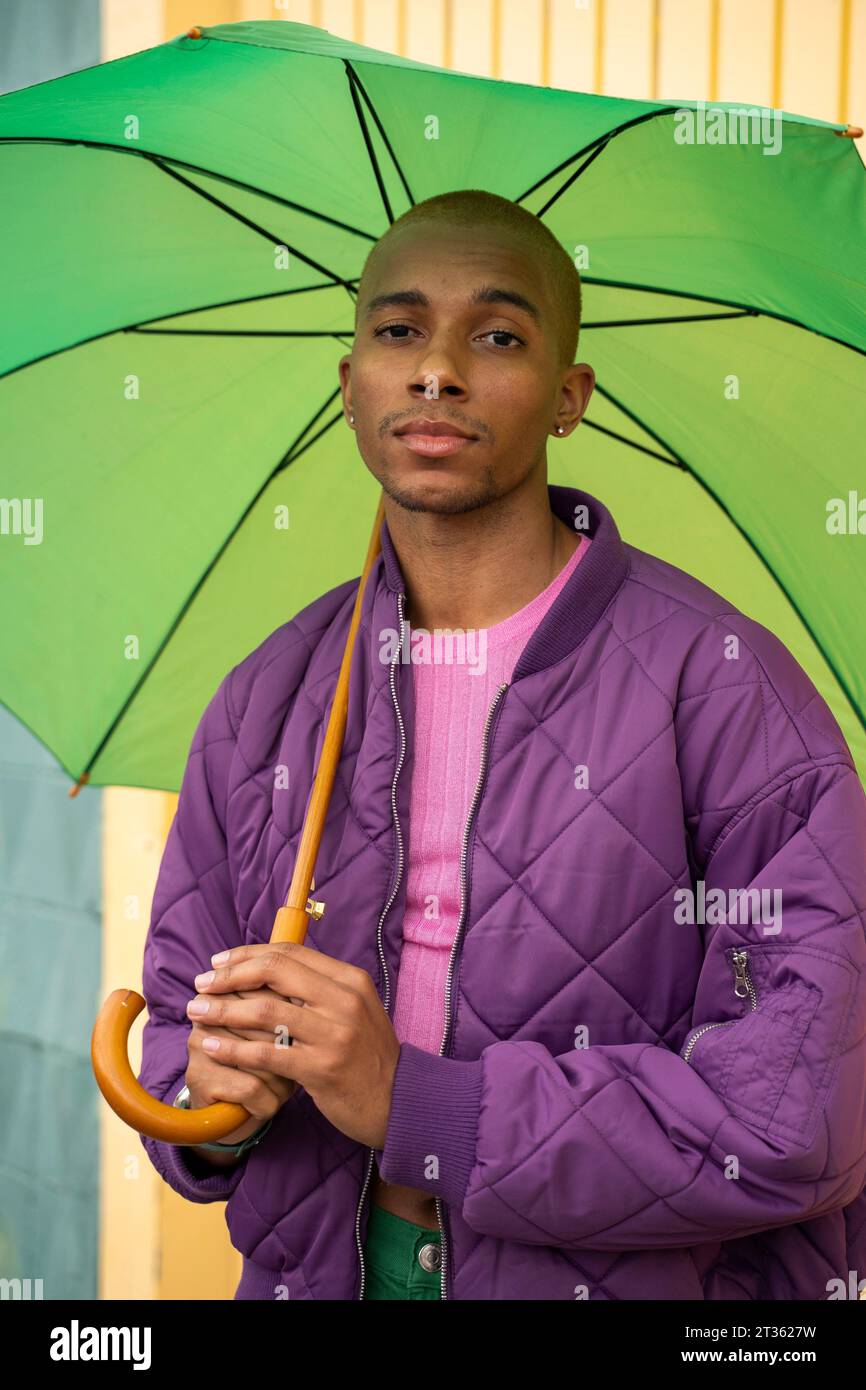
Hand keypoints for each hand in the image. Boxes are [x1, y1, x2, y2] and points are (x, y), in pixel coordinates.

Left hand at [186, 942, 400, 1148]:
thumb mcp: (354, 1010)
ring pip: (265, 1011)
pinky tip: (212, 1046)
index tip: (219, 962)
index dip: (248, 954)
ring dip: (223, 1010)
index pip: (290, 953)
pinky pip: (266, 1053)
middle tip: (202, 984)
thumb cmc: (367, 1055)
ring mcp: (334, 1035)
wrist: (397, 1101)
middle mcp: (344, 1001)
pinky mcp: (321, 1069)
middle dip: (230, 975)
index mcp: (350, 980)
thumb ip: (319, 989)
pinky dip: (233, 1048)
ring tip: (197, 1011)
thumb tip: (270, 967)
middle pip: (274, 971)